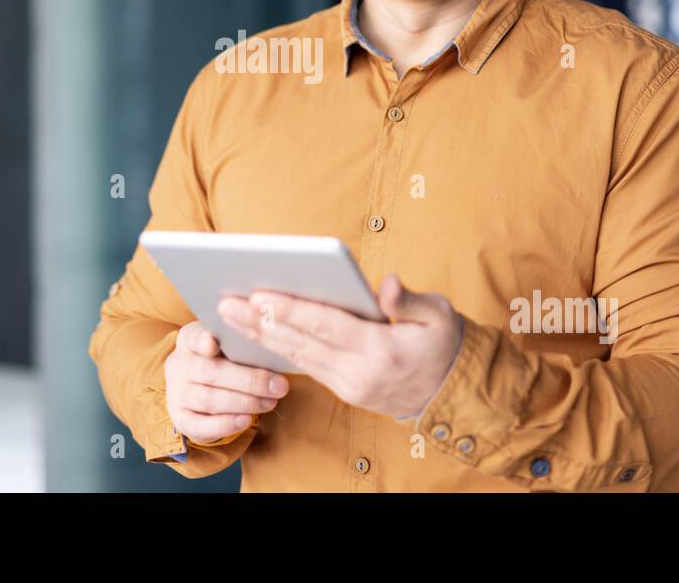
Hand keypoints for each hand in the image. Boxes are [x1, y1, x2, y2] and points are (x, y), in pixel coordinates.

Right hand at [164, 320, 290, 444]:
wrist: (205, 389)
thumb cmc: (225, 361)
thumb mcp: (230, 347)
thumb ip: (244, 345)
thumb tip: (275, 348)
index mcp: (189, 340)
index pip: (192, 337)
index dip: (202, 340)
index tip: (214, 342)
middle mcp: (177, 365)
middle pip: (209, 372)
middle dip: (249, 380)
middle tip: (279, 386)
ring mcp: (176, 393)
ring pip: (208, 400)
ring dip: (244, 403)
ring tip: (270, 402)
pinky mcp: (180, 419)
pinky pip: (200, 426)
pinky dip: (225, 424)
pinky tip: (246, 420)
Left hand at [216, 274, 463, 419]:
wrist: (452, 393)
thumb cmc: (444, 343)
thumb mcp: (439, 316)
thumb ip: (408, 301)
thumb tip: (386, 284)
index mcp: (381, 350)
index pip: (326, 325)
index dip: (291, 309)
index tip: (259, 294)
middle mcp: (359, 373)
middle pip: (301, 343)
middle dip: (261, 322)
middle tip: (226, 303)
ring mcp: (349, 386)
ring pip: (297, 357)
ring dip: (262, 336)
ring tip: (230, 316)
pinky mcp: (344, 391)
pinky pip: (305, 367)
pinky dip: (279, 350)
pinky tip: (256, 334)